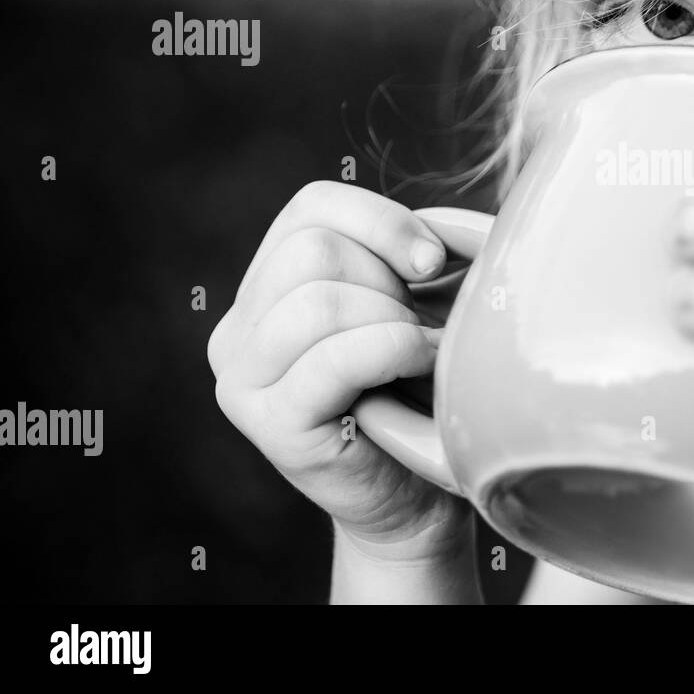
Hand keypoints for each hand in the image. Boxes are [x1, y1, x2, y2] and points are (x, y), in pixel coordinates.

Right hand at [208, 181, 473, 564]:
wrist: (418, 496)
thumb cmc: (421, 392)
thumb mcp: (412, 303)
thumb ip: (407, 254)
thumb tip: (445, 231)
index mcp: (267, 285)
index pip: (312, 205)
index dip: (383, 221)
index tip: (432, 263)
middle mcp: (239, 327)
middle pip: (313, 249)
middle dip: (387, 281)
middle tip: (418, 326)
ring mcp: (243, 377)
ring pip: (319, 300)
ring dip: (394, 320)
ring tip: (422, 353)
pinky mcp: (268, 422)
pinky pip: (336, 357)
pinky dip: (397, 350)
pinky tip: (424, 367)